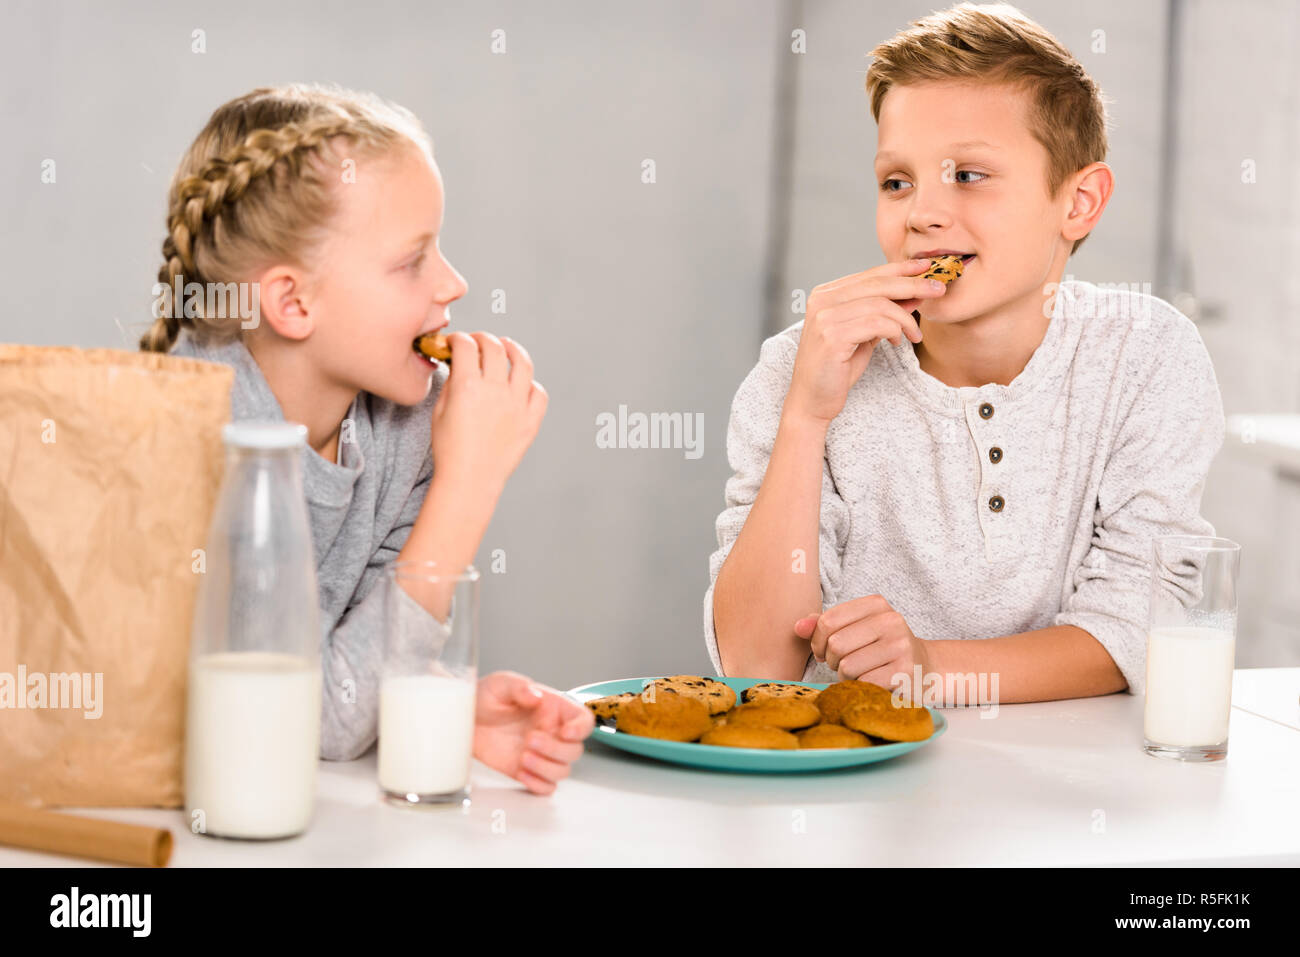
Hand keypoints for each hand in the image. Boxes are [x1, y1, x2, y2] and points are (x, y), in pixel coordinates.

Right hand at [430, 332, 547, 493]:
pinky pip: (538, 393)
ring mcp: (517, 405)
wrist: (470, 480)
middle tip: (478, 341)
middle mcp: (496, 391)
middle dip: (483, 338)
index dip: (459, 339)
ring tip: (507, 347)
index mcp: (468, 386)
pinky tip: (521, 383)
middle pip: (495, 347)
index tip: (455, 342)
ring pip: (523, 363)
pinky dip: (530, 384)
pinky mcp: (531, 421)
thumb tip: (459, 364)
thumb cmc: (450, 449)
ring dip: (513, 349)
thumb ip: (452, 382)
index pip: (466, 346)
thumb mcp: (440, 411)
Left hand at [472, 671, 594, 794]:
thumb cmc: (486, 697)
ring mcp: (541, 755)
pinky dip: (538, 785)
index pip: (583, 720)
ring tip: (523, 757)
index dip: (581, 729)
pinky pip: (546, 787)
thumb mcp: (500, 684)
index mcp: (554, 709)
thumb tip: (536, 696)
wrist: (464, 720)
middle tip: (530, 740)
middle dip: (555, 750)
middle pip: (574, 751)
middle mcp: (553, 733)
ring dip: (547, 768)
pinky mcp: (527, 772)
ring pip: (563, 771)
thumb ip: (519, 687)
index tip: (566, 733)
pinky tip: (521, 774)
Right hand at [785, 260, 941, 424]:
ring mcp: (824, 317)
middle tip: (938, 290)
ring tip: (914, 334)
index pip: (870, 274)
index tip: (927, 268)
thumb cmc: (836, 369)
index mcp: (826, 294)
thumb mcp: (864, 334)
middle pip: (877, 283)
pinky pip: (876, 323)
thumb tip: (915, 293)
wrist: (812, 400)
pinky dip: (894, 330)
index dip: (901, 269)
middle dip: (912, 285)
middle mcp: (822, 300)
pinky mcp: (831, 336)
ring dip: (905, 318)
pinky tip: (898, 342)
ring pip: (880, 304)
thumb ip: (884, 313)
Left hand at [795, 594, 933, 689]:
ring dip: (846, 677)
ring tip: (860, 673)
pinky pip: (863, 682)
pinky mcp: (904, 671)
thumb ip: (823, 626)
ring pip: (847, 665)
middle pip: (836, 644)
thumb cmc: (881, 650)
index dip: (817, 642)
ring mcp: (900, 646)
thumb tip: (797, 627)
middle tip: (843, 665)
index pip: (828, 621)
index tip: (824, 651)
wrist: (924, 669)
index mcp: (876, 604)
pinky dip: (860, 688)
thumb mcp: (855, 629)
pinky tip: (872, 684)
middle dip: (832, 661)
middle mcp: (891, 620)